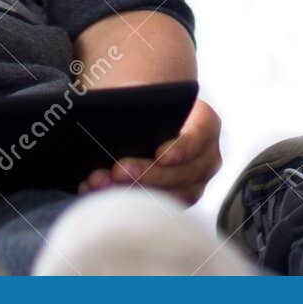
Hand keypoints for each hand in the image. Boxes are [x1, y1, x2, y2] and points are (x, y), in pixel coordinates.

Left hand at [77, 99, 222, 205]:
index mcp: (206, 124)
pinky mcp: (175, 201)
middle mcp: (207, 157)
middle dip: (147, 174)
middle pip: (182, 172)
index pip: (198, 137)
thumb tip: (113, 116)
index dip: (181, 148)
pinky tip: (95, 191)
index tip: (159, 154)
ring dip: (132, 191)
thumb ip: (136, 103)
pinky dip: (125, 202)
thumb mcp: (144, 96)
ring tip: (99, 182)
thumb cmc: (148, 104)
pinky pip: (154, 207)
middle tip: (116, 171)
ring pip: (169, 196)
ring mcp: (196, 184)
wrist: (149, 122)